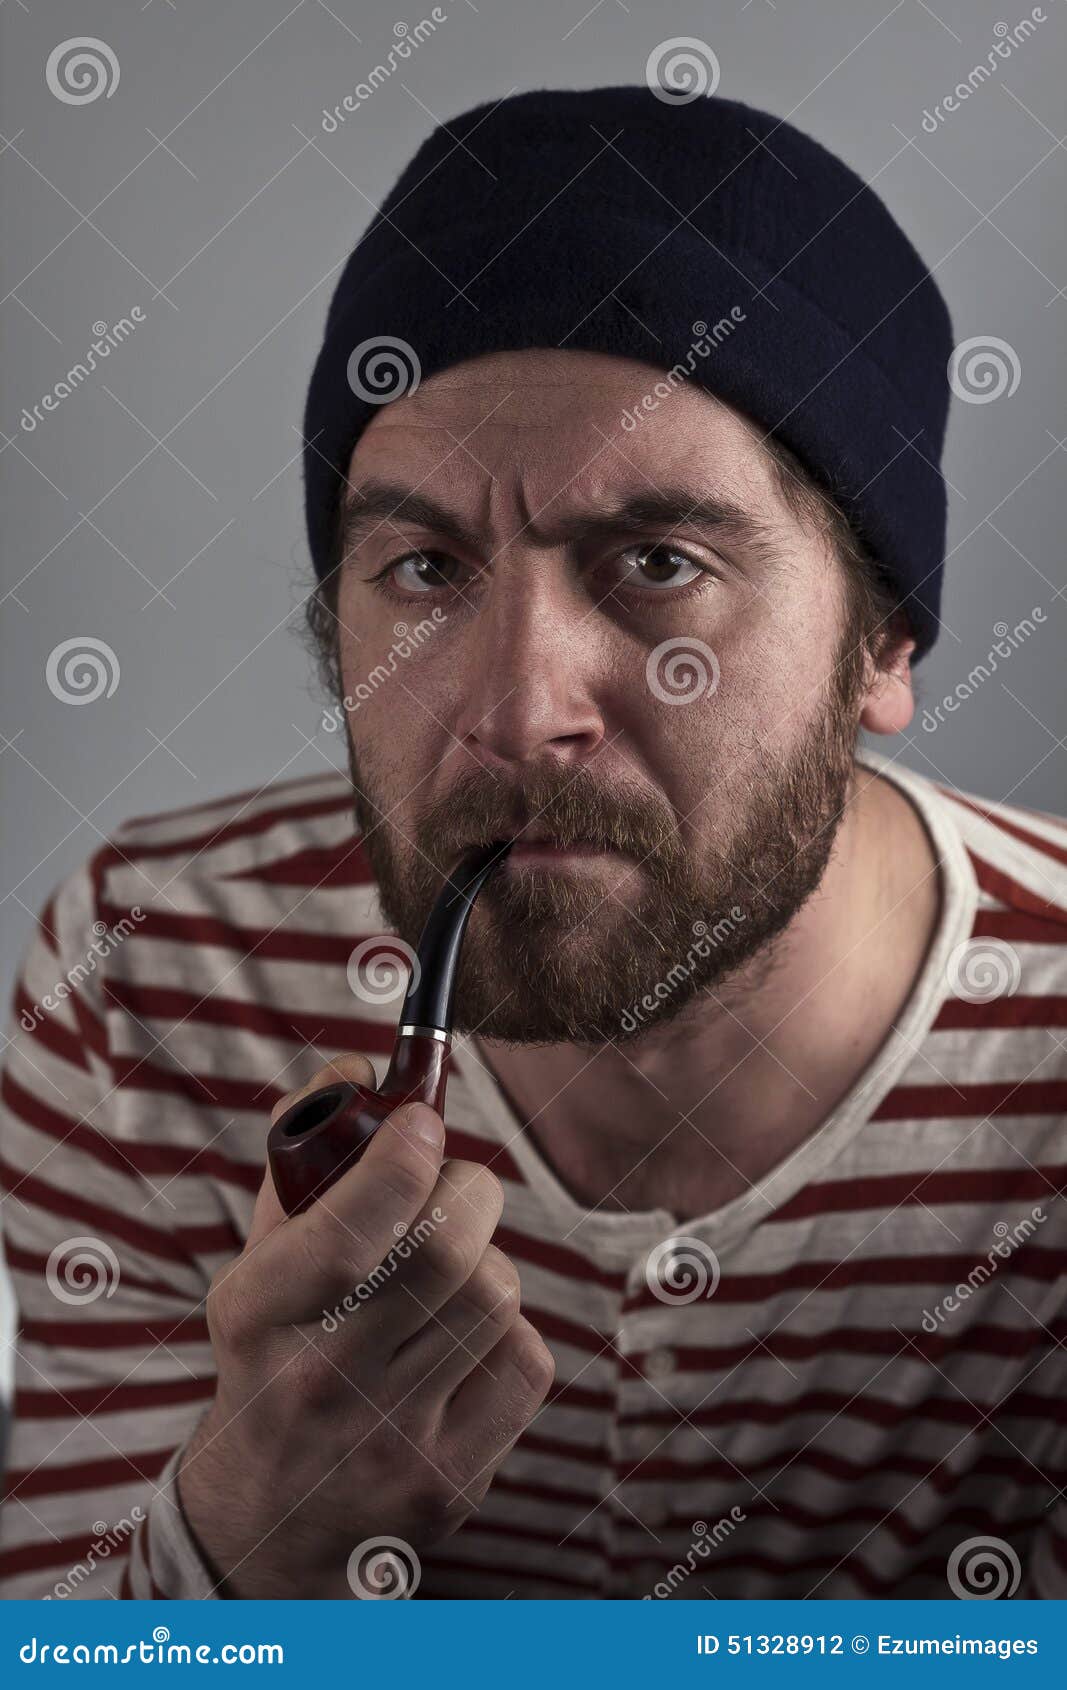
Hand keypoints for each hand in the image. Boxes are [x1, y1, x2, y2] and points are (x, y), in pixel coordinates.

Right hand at [176, 1055, 553, 1597]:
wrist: (272, 1516)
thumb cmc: (277, 1350)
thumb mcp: (259, 1262)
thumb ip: (304, 1158)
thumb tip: (363, 1068)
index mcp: (261, 1318)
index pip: (348, 1231)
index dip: (401, 1159)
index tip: (421, 1121)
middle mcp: (324, 1385)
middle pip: (448, 1251)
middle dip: (466, 1192)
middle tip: (450, 1189)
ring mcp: (393, 1444)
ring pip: (496, 1294)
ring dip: (485, 1262)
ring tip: (446, 1278)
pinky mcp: (455, 1481)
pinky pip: (525, 1359)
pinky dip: (504, 1332)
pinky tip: (461, 1343)